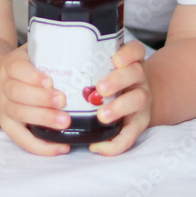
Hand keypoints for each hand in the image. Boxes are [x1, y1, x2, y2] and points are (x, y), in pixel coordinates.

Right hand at [0, 45, 71, 155]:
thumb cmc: (25, 67)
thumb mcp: (31, 53)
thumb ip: (50, 49)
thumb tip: (83, 45)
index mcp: (10, 65)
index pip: (16, 68)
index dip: (31, 75)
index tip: (49, 80)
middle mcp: (4, 86)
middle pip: (17, 93)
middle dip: (41, 98)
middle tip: (63, 101)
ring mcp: (5, 108)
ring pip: (19, 114)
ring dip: (43, 119)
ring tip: (65, 122)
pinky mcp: (9, 127)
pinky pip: (22, 139)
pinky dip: (41, 146)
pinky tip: (61, 146)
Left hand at [88, 40, 150, 155]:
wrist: (135, 100)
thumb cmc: (110, 80)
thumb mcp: (106, 67)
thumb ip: (89, 65)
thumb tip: (53, 65)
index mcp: (131, 61)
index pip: (136, 50)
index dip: (128, 54)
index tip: (116, 60)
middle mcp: (140, 79)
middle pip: (136, 74)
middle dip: (118, 81)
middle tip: (100, 89)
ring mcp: (142, 100)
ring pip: (137, 100)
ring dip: (119, 108)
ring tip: (101, 115)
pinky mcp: (139, 123)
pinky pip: (131, 134)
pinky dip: (115, 143)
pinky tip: (98, 146)